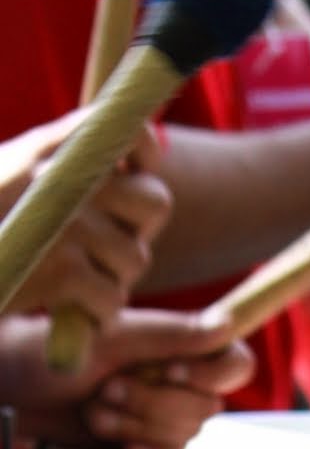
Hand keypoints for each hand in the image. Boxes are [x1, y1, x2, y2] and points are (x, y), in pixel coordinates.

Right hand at [0, 120, 170, 324]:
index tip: (133, 179)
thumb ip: (65, 159)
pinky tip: (66, 311)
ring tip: (74, 285)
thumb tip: (141, 156)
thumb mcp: (15, 168)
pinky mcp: (64, 270)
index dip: (146, 159)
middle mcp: (68, 176)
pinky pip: (112, 298)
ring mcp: (69, 222)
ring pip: (135, 258)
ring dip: (111, 280)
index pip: (135, 134)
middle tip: (105, 251)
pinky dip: (94, 314)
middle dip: (136, 233)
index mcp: (56, 145)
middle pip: (155, 202)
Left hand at [0, 308, 253, 448]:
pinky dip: (138, 446)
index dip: (211, 375)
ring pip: (187, 432)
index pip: (234, 362)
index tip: (170, 373)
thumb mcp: (111, 339)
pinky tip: (111, 435)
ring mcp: (165, 409)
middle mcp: (179, 376)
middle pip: (208, 405)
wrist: (12, 393)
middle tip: (108, 388)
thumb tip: (225, 326)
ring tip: (96, 409)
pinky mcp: (150, 440)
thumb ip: (172, 333)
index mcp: (177, 343)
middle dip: (153, 402)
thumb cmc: (47, 355)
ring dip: (136, 423)